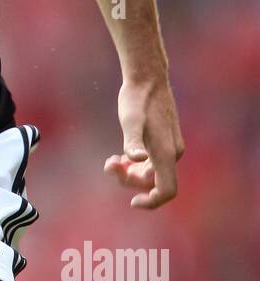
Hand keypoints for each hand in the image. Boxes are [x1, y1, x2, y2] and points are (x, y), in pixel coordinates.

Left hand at [104, 76, 184, 208]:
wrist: (147, 78)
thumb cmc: (137, 99)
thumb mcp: (130, 120)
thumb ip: (132, 141)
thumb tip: (136, 159)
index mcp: (166, 153)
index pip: (167, 190)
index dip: (152, 202)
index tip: (132, 202)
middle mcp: (172, 153)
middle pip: (153, 182)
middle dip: (130, 180)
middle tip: (109, 164)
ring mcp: (169, 147)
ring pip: (150, 172)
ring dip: (130, 172)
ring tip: (111, 160)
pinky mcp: (163, 140)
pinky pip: (151, 162)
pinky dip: (134, 163)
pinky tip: (120, 155)